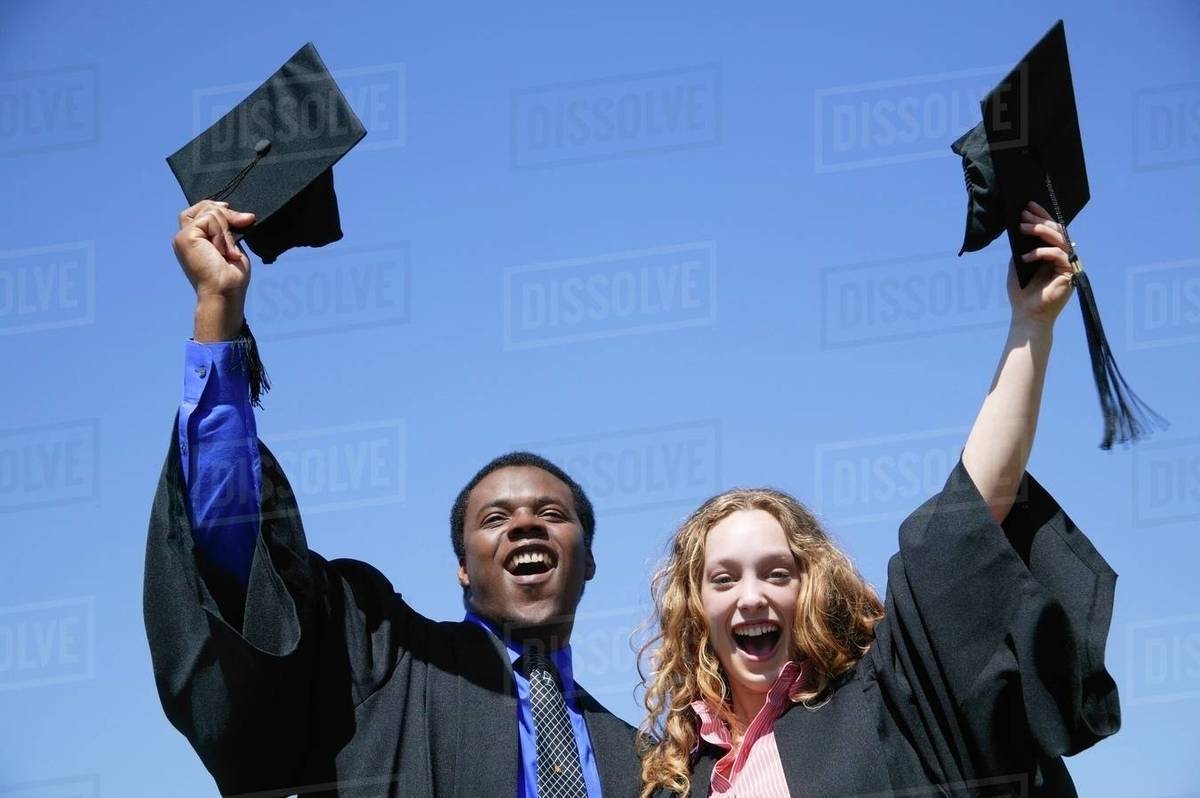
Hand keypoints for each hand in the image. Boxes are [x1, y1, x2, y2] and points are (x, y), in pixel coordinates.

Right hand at [172, 200, 255, 340]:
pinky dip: (222, 235)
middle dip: (226, 213)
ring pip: (209, 212)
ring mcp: (183, 236)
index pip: (202, 211)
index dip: (219, 209)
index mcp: (194, 239)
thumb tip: (244, 215)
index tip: (240, 218)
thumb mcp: (232, 246)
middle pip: (203, 206)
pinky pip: (209, 220)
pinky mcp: (185, 237)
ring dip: (226, 231)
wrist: (225, 291)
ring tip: (227, 252)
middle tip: (243, 225)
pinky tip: (222, 252)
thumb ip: (229, 229)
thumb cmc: (230, 276)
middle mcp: (185, 236)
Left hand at [1007, 201, 1075, 327]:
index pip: (1050, 230)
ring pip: (1059, 239)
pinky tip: (1026, 257)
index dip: (1041, 216)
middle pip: (1057, 231)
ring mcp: (1068, 264)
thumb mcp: (1017, 264)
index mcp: (1052, 253)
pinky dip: (1041, 252)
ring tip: (1023, 228)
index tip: (1028, 205)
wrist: (1027, 315)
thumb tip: (1021, 226)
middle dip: (1040, 220)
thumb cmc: (1022, 292)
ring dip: (1040, 231)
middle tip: (1024, 213)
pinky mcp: (1070, 273)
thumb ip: (1023, 247)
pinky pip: (1058, 255)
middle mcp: (1063, 256)